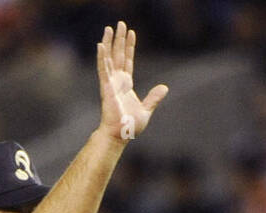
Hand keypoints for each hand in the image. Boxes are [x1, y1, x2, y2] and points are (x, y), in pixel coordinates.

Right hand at [96, 20, 167, 142]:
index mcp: (126, 85)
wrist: (120, 135)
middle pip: (118, 55)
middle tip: (120, 23)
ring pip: (109, 58)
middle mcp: (117, 81)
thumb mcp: (146, 110)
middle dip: (119, 39)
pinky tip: (100, 45)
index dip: (129, 47)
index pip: (127, 61)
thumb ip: (154, 98)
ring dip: (109, 43)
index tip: (131, 33)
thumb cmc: (129, 127)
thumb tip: (164, 88)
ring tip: (109, 28)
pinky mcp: (106, 87)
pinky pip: (103, 69)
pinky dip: (101, 57)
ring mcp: (110, 83)